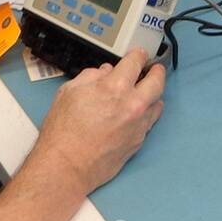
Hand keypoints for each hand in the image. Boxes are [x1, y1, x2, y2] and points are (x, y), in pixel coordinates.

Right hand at [27, 50, 165, 196]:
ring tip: (148, 91)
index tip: (138, 54)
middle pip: (157, 81)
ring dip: (154, 94)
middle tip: (155, 68)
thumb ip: (91, 77)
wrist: (67, 165)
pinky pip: (150, 122)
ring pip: (158, 103)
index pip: (135, 63)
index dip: (138, 55)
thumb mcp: (69, 92)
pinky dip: (147, 114)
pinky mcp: (138, 141)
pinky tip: (139, 113)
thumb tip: (104, 72)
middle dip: (157, 71)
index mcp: (115, 87)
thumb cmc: (63, 132)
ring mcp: (139, 125)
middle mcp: (133, 104)